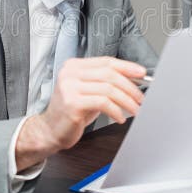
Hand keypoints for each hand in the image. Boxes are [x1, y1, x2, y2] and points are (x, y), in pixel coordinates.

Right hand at [16, 57, 145, 169]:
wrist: (49, 130)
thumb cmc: (71, 112)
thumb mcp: (88, 92)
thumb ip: (105, 82)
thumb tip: (133, 79)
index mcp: (74, 66)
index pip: (106, 61)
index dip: (127, 67)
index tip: (142, 74)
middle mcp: (70, 73)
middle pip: (110, 74)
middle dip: (130, 87)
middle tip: (140, 99)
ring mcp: (69, 87)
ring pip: (109, 89)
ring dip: (126, 101)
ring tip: (134, 110)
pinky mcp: (72, 103)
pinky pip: (103, 103)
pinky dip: (116, 111)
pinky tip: (119, 118)